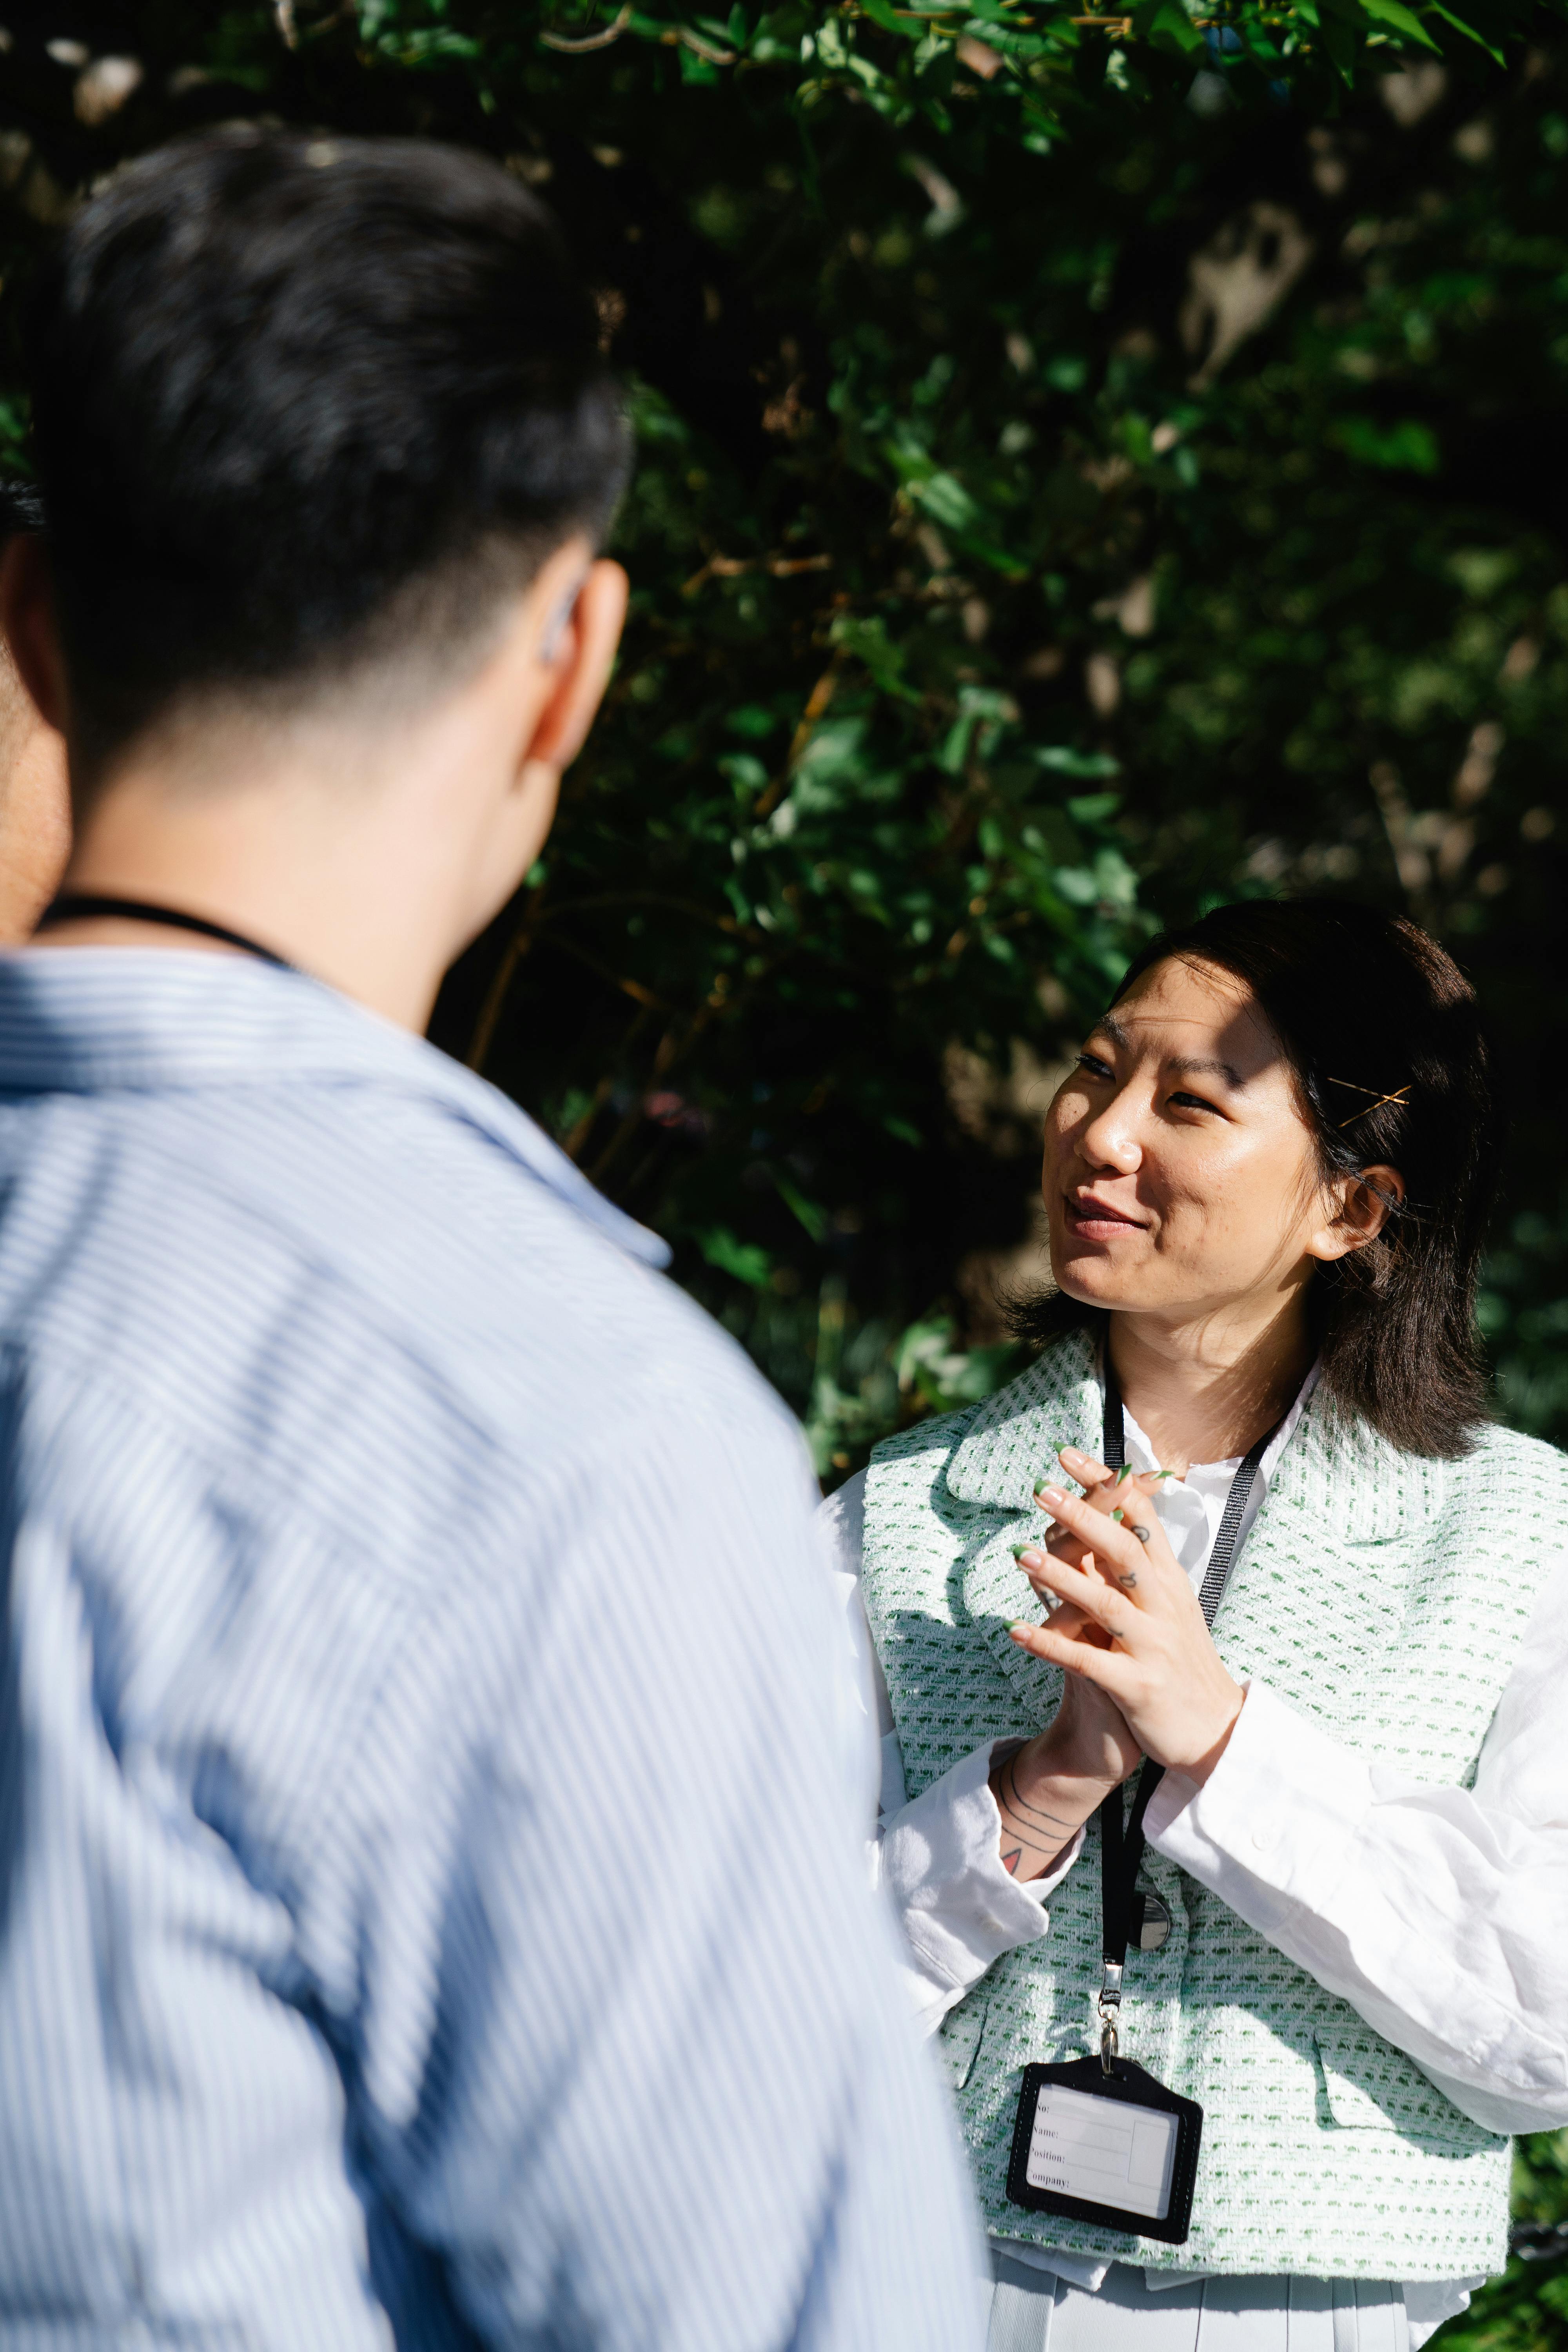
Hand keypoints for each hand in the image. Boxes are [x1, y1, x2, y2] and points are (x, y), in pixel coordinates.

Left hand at [1013, 1447, 1156, 1787]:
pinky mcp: (1136, 1686)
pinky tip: (1015, 1630)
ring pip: (1103, 1603)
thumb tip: (1101, 1517)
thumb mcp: (1168, 1605)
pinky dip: (1050, 1644)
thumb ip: (1138, 1566)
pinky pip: (1087, 1662)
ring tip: (1018, 1554)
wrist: (1216, 1730)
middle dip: (1082, 1516)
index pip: (1141, 1519)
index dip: (1106, 1485)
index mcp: (1170, 1582)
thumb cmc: (1181, 1661)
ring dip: (1059, 1577)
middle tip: (1040, 1488)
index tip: (1067, 1455)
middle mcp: (1164, 1606)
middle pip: (1123, 1550)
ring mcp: (1152, 1646)